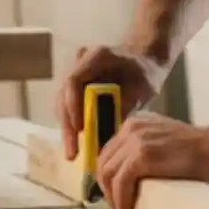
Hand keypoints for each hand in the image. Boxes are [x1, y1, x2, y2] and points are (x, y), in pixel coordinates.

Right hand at [56, 45, 167, 160]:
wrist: (145, 60)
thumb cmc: (146, 72)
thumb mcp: (142, 87)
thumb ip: (124, 106)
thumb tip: (106, 134)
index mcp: (97, 56)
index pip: (73, 80)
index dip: (72, 105)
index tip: (80, 129)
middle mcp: (80, 62)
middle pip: (63, 95)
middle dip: (67, 125)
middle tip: (72, 152)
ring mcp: (75, 73)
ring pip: (62, 102)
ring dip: (67, 128)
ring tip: (72, 152)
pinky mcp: (75, 85)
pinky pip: (68, 106)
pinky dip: (72, 124)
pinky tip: (77, 143)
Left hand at [95, 112, 208, 208]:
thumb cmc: (200, 151)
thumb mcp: (165, 142)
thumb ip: (146, 150)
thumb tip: (130, 178)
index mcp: (135, 123)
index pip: (108, 152)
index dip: (109, 178)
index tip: (117, 196)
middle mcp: (131, 127)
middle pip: (104, 162)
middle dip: (107, 189)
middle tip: (118, 207)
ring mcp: (136, 139)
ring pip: (108, 173)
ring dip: (113, 197)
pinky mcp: (142, 155)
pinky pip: (120, 182)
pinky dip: (121, 199)